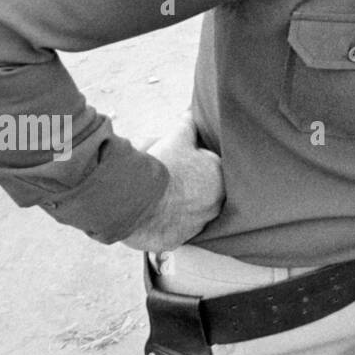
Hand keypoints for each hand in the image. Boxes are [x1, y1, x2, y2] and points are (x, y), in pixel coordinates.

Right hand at [121, 113, 223, 252]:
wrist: (135, 198)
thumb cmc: (160, 165)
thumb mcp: (176, 139)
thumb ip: (187, 126)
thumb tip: (188, 114)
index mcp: (219, 179)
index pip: (210, 170)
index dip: (192, 165)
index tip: (177, 164)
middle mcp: (214, 205)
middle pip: (200, 194)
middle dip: (186, 186)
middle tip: (165, 180)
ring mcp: (196, 225)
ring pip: (188, 214)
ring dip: (175, 207)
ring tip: (155, 198)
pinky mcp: (176, 240)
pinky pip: (172, 231)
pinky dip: (163, 224)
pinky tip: (151, 215)